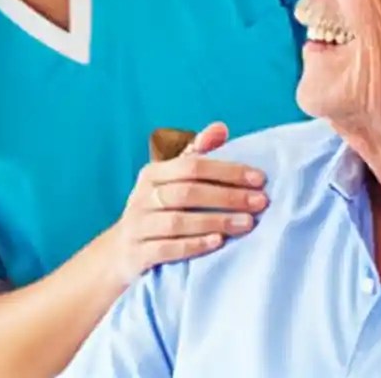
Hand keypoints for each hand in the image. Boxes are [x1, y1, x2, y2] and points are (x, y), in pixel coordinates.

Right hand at [109, 122, 266, 285]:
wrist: (120, 253)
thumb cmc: (156, 211)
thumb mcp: (170, 181)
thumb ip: (196, 155)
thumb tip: (221, 128)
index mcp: (152, 174)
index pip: (192, 166)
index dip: (227, 171)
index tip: (259, 178)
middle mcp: (142, 197)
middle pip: (187, 192)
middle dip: (227, 196)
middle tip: (260, 202)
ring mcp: (137, 226)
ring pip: (178, 221)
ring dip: (216, 221)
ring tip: (247, 223)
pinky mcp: (137, 253)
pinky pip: (166, 248)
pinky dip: (193, 244)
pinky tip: (218, 243)